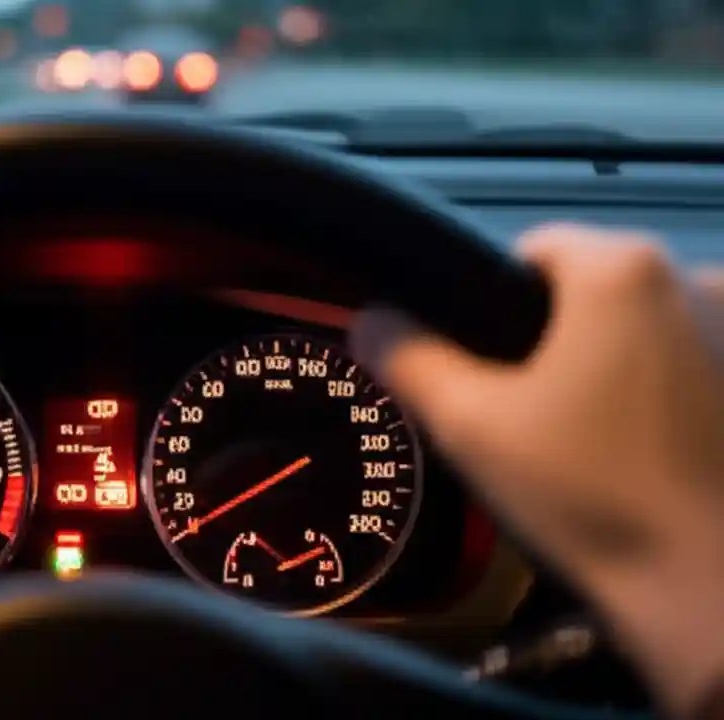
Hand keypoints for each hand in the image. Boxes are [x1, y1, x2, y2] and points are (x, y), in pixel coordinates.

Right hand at [350, 224, 723, 718]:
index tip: (494, 375)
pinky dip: (672, 388)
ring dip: (621, 362)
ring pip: (649, 326)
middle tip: (537, 418)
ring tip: (601, 442)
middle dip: (562, 339)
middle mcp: (697, 276)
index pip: (533, 250)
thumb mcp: (472, 427)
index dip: (496, 308)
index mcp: (620, 269)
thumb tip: (370, 321)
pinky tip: (655, 449)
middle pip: (596, 288)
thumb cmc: (590, 494)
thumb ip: (410, 360)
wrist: (710, 584)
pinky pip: (696, 360)